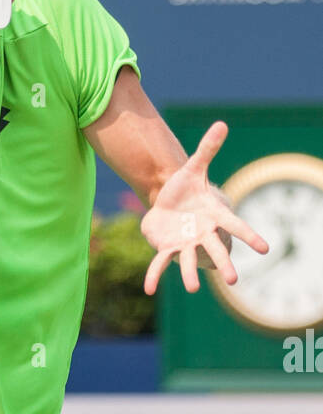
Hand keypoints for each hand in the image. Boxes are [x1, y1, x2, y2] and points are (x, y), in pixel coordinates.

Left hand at [141, 121, 268, 294]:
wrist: (165, 204)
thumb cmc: (185, 189)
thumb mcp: (193, 168)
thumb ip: (207, 150)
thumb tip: (222, 123)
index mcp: (213, 215)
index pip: (234, 225)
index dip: (250, 236)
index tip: (265, 249)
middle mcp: (201, 234)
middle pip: (216, 249)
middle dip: (224, 263)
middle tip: (233, 280)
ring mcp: (184, 244)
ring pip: (188, 261)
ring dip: (190, 275)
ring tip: (193, 288)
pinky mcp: (166, 249)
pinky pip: (160, 265)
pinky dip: (154, 276)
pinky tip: (149, 290)